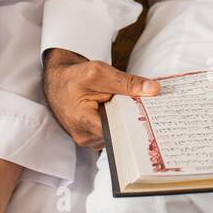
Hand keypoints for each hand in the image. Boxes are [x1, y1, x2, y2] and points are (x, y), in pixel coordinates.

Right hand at [42, 47, 160, 149]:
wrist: (59, 82)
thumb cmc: (75, 77)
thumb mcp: (100, 72)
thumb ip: (127, 82)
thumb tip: (154, 89)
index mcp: (83, 121)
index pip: (117, 131)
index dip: (135, 123)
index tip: (152, 116)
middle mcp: (84, 136)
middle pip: (119, 135)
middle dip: (133, 121)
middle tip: (151, 110)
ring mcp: (87, 140)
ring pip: (116, 135)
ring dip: (126, 122)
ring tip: (136, 109)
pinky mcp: (91, 138)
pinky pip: (111, 134)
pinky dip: (119, 123)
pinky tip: (125, 113)